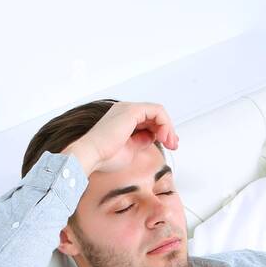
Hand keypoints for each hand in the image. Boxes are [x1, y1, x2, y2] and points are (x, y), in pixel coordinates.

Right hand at [62, 101, 178, 174]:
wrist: (92, 156)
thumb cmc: (105, 157)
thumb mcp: (131, 149)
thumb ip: (142, 140)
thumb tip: (153, 137)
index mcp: (122, 119)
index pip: (148, 120)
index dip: (162, 131)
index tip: (169, 145)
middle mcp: (124, 110)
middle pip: (155, 115)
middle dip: (168, 130)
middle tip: (174, 145)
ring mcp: (128, 109)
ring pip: (158, 112)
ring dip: (168, 127)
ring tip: (170, 143)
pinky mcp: (132, 111)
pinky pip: (157, 111)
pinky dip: (164, 123)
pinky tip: (163, 137)